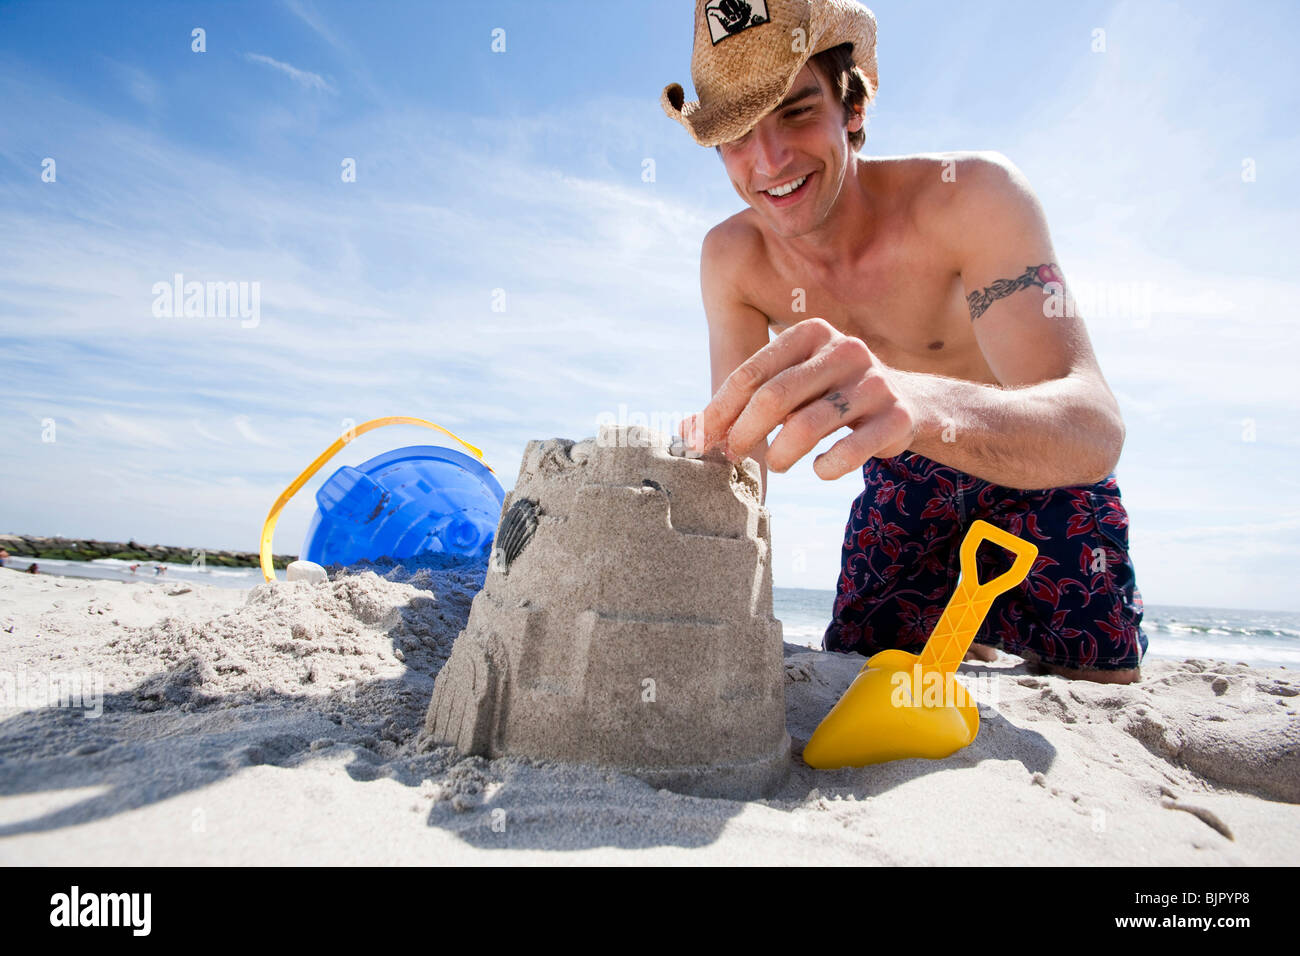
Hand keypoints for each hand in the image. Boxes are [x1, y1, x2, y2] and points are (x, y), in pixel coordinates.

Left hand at [681, 318, 917, 479]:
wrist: (908, 403)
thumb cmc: (830, 395)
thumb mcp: (793, 384)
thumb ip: (747, 400)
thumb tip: (688, 431)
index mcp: (812, 332)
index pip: (752, 373)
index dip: (720, 410)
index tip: (701, 438)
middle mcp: (845, 350)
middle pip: (775, 397)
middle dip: (745, 432)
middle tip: (735, 455)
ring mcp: (874, 383)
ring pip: (808, 426)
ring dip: (781, 454)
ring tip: (777, 463)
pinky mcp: (897, 417)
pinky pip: (849, 450)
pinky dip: (826, 467)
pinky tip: (820, 468)